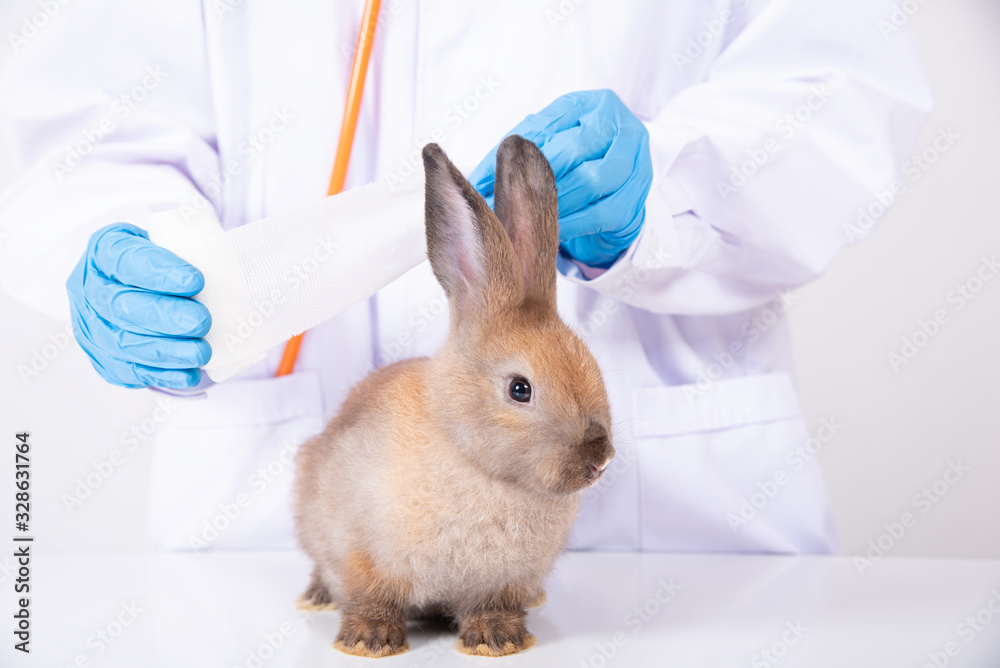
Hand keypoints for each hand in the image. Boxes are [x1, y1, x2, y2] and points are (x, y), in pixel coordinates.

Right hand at [66, 223, 211, 388]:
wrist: (133, 285)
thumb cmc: (157, 261)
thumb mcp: (166, 241)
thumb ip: (189, 249)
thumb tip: (233, 269)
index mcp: (103, 251)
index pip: (125, 260)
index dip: (159, 272)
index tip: (196, 280)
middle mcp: (88, 290)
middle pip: (121, 306)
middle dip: (165, 316)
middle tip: (201, 320)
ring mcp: (91, 327)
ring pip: (124, 344)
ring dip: (168, 351)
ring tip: (201, 352)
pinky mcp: (104, 359)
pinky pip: (129, 371)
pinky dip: (163, 374)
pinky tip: (189, 373)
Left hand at [470, 89, 652, 267]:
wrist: (620, 184)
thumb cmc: (579, 158)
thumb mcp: (553, 140)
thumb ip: (520, 150)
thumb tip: (478, 178)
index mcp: (594, 105)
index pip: (548, 124)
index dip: (513, 152)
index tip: (483, 179)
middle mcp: (621, 128)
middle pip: (572, 150)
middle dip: (533, 177)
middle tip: (504, 199)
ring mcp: (634, 164)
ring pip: (589, 182)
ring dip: (552, 201)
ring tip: (524, 215)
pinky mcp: (634, 200)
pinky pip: (599, 214)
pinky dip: (570, 223)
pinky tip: (550, 227)